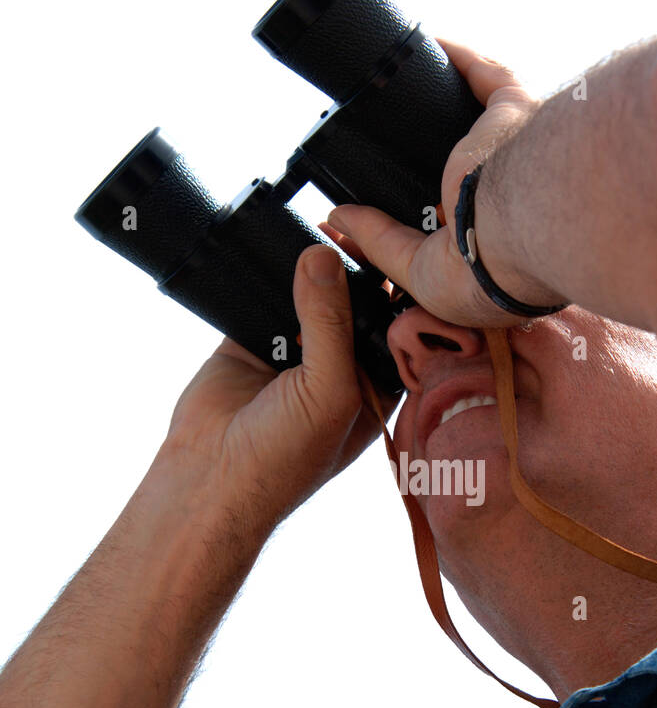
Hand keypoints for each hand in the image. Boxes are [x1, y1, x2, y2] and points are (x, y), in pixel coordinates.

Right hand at [161, 233, 398, 533]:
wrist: (211, 479)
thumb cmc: (285, 458)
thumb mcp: (329, 390)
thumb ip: (331, 323)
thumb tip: (324, 257)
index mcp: (374, 385)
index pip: (393, 325)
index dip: (393, 287)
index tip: (389, 244)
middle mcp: (339, 367)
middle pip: (352, 303)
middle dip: (350, 270)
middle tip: (347, 227)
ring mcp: (295, 352)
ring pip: (309, 294)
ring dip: (308, 268)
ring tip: (315, 230)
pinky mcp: (253, 339)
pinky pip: (264, 296)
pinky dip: (266, 276)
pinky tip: (274, 251)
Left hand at [326, 41, 544, 327]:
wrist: (519, 231)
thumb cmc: (489, 271)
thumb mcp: (420, 274)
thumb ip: (380, 242)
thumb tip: (338, 219)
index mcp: (488, 232)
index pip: (442, 209)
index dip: (407, 198)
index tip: (364, 192)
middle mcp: (502, 187)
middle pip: (455, 155)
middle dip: (421, 143)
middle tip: (373, 133)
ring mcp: (510, 146)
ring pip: (471, 111)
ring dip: (440, 95)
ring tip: (395, 83)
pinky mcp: (514, 110)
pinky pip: (483, 73)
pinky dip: (455, 57)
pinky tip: (423, 45)